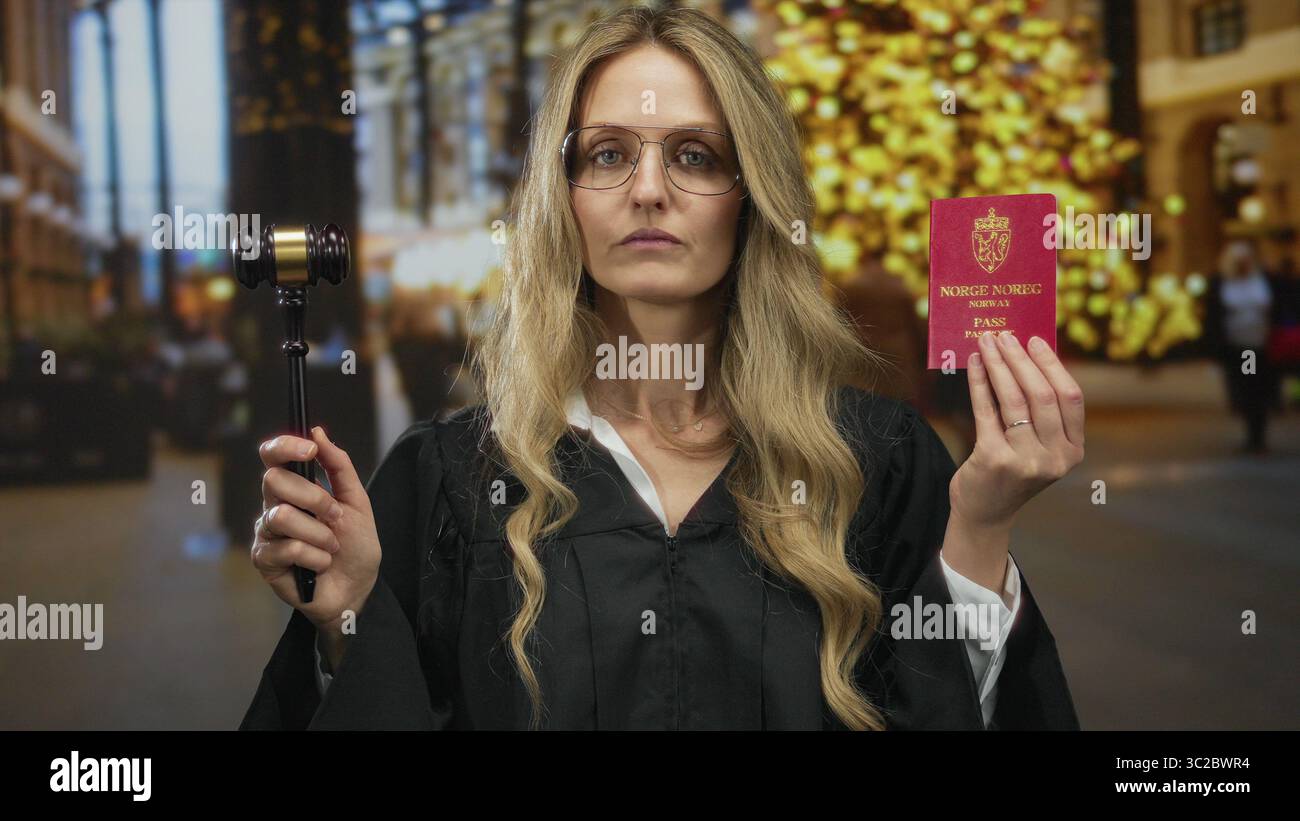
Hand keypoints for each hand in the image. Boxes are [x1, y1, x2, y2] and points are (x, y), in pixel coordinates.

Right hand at [250, 426, 381, 642]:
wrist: (358, 589)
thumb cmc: (355, 547)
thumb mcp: (357, 502)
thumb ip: (339, 467)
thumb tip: (318, 432)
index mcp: (295, 488)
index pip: (273, 457)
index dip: (284, 445)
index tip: (309, 447)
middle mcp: (274, 506)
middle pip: (274, 480)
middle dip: (315, 498)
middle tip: (335, 517)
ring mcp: (267, 533)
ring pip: (281, 516)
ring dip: (319, 533)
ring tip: (331, 547)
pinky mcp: (264, 560)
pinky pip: (286, 548)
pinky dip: (314, 557)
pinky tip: (319, 566)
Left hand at [950, 331, 1085, 532]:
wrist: (985, 513)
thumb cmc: (1012, 469)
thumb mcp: (1038, 446)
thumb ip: (1041, 412)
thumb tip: (1026, 355)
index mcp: (1073, 451)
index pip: (1071, 397)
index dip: (1052, 365)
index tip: (1035, 340)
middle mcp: (1055, 457)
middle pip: (1042, 394)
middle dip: (1021, 359)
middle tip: (1005, 335)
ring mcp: (1025, 460)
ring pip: (1013, 399)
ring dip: (998, 365)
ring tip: (987, 342)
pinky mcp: (994, 460)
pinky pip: (986, 411)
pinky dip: (979, 383)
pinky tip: (975, 364)